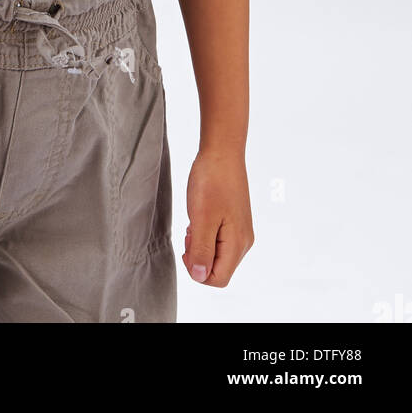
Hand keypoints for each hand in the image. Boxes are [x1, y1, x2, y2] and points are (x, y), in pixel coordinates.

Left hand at [182, 147, 253, 286]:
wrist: (222, 152)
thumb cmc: (211, 182)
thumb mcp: (201, 218)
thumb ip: (201, 250)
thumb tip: (200, 276)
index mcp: (237, 244)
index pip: (218, 279)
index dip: (198, 270)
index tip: (188, 245)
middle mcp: (243, 241)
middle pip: (219, 269)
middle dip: (199, 256)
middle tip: (189, 231)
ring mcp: (241, 230)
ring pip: (218, 254)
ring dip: (201, 244)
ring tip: (194, 221)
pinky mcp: (235, 220)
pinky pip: (219, 240)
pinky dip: (206, 233)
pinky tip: (200, 215)